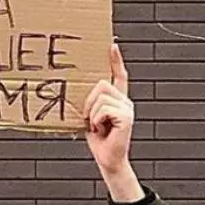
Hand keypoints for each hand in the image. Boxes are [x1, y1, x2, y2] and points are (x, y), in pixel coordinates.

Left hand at [83, 42, 143, 201]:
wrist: (108, 159)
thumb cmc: (99, 141)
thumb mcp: (90, 118)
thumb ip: (90, 103)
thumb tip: (77, 90)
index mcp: (117, 100)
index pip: (119, 76)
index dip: (115, 61)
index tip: (112, 45)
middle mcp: (124, 101)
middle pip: (101, 85)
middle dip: (89, 102)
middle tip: (90, 120)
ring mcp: (127, 108)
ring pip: (100, 97)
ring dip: (92, 114)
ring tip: (97, 127)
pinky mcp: (126, 117)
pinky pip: (103, 109)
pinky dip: (96, 121)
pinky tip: (102, 130)